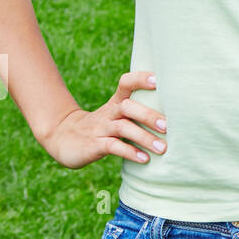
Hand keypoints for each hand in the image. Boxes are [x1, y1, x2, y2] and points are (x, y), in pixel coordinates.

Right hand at [41, 70, 166, 168]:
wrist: (63, 138)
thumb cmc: (101, 125)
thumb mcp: (116, 114)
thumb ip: (138, 111)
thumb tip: (175, 114)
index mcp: (116, 102)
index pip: (126, 83)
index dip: (140, 79)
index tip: (158, 80)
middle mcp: (109, 112)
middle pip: (128, 106)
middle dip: (148, 115)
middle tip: (168, 126)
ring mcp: (100, 129)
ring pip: (123, 128)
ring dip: (144, 137)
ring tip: (162, 148)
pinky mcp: (94, 145)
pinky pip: (113, 147)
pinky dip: (129, 152)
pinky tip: (144, 159)